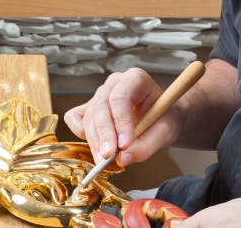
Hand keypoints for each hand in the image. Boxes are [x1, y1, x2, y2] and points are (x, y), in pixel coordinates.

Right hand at [64, 67, 180, 166]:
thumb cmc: (164, 120)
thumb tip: (123, 158)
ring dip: (94, 141)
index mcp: (136, 79)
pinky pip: (75, 118)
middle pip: (101, 106)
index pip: (121, 98)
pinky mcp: (89, 108)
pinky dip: (81, 133)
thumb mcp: (165, 132)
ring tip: (104, 160)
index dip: (120, 122)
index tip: (124, 145)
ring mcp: (100, 94)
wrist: (162, 119)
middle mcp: (114, 83)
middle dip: (104, 134)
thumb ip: (147, 146)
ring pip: (88, 116)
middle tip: (109, 157)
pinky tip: (95, 146)